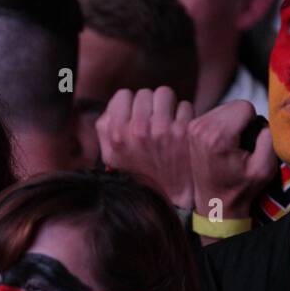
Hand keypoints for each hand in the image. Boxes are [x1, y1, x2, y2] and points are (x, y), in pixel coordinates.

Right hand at [96, 87, 194, 208]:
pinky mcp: (183, 131)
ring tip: (167, 121)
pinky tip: (180, 131)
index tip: (135, 115)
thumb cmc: (139, 173)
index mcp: (117, 134)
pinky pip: (184, 105)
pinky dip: (183, 115)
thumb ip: (105, 127)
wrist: (169, 196)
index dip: (130, 104)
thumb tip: (115, 104)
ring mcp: (161, 130)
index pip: (123, 95)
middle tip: (152, 120)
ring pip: (164, 93)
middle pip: (144, 93)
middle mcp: (137, 130)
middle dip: (149, 105)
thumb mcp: (112, 155)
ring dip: (167, 105)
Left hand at [188, 100, 276, 223]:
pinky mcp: (191, 128)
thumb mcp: (264, 168)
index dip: (254, 122)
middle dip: (243, 121)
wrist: (215, 203)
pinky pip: (215, 114)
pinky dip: (222, 124)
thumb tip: (264, 119)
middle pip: (235, 105)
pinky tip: (221, 144)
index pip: (245, 106)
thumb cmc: (241, 188)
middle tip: (240, 146)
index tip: (249, 143)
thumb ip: (269, 139)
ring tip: (231, 146)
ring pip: (225, 107)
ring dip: (233, 122)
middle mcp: (201, 128)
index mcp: (218, 136)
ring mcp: (193, 127)